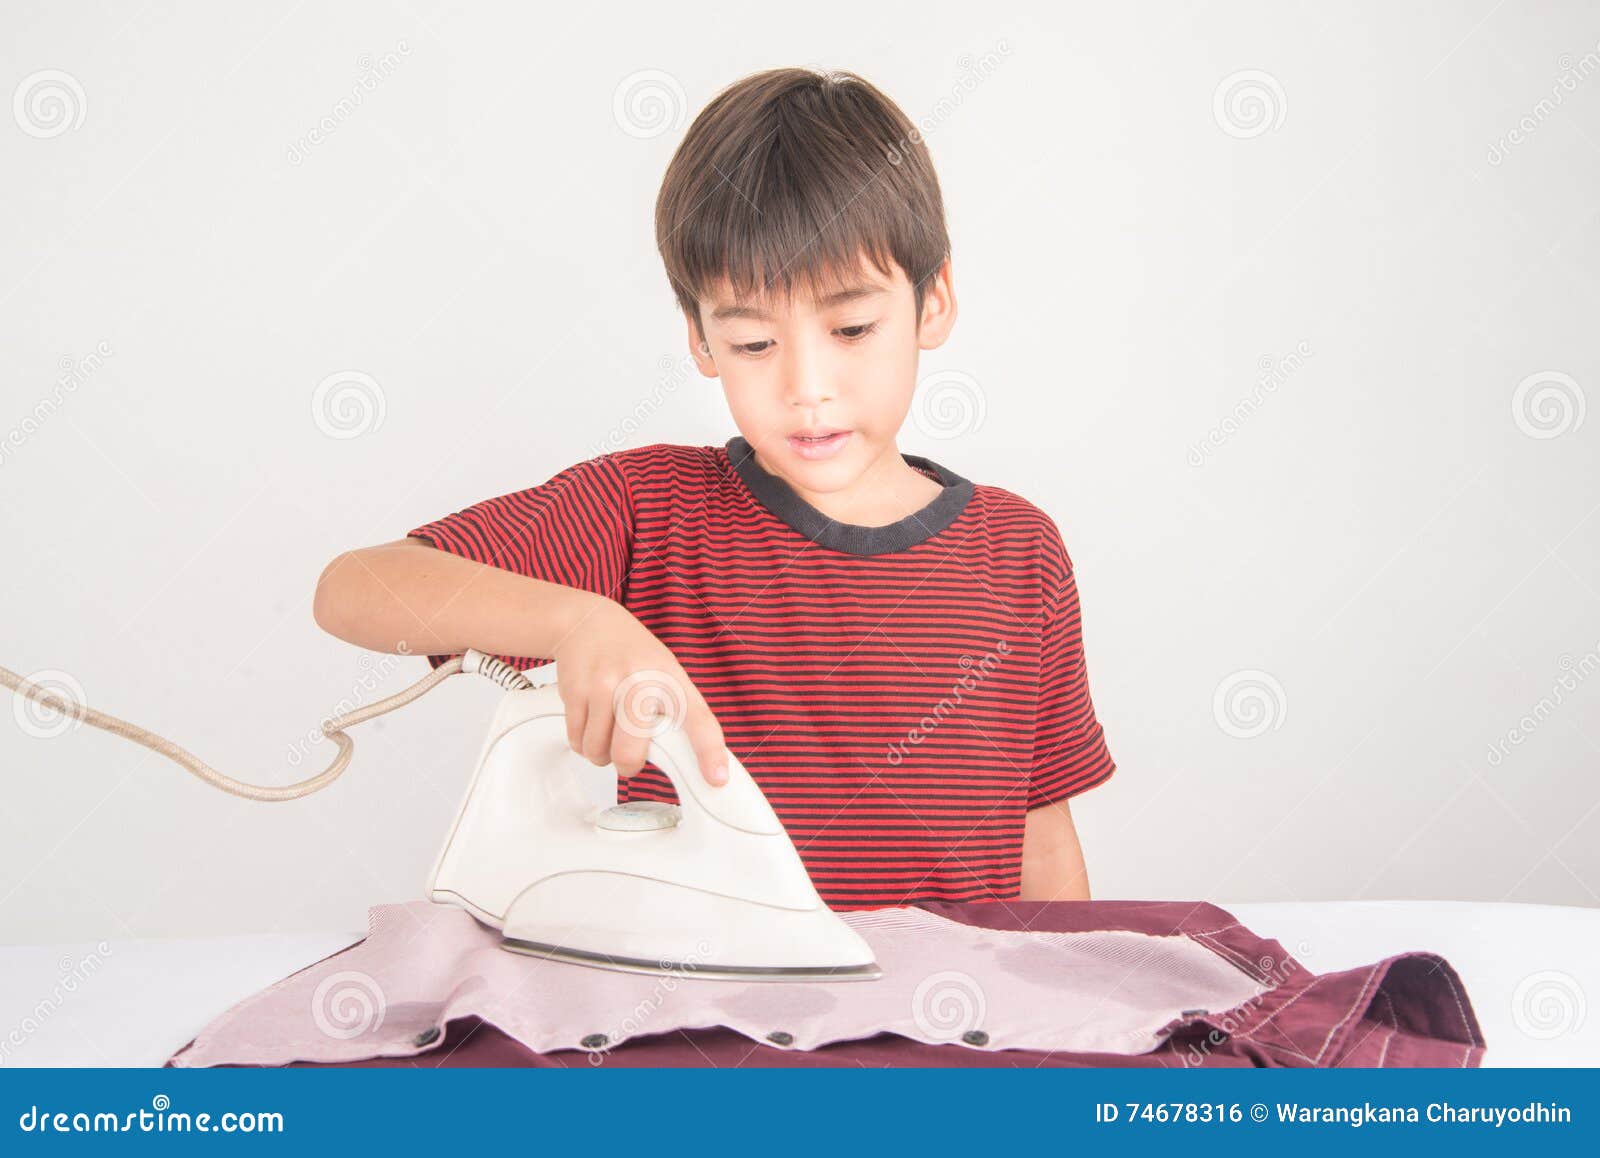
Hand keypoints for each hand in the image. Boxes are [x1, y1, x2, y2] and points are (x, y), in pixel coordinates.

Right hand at [550, 597, 727, 785]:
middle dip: (628, 765)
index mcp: (671, 680)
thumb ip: (674, 711)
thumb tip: (686, 760)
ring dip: (601, 753)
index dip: (709, 752)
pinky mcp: (576, 691)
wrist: (588, 622)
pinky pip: (578, 741)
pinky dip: (583, 743)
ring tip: (608, 731)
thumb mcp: (665, 671)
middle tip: (629, 757)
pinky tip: (591, 722)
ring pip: (598, 751)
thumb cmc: (632, 653)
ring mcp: (605, 686)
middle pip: (629, 752)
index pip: (698, 719)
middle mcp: (639, 682)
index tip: (716, 778)